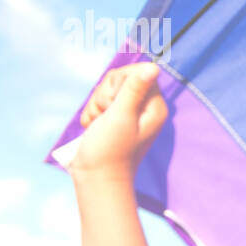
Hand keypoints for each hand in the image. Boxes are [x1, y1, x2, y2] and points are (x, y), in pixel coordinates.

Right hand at [68, 61, 168, 183]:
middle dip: (105, 96)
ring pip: (106, 90)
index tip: (115, 102)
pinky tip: (93, 129)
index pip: (139, 72)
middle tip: (105, 117)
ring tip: (98, 126)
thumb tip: (154, 66)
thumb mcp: (121, 116)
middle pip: (120, 79)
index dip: (121, 82)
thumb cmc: (110, 150)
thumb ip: (134, 90)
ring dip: (96, 107)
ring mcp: (128, 113)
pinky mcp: (113, 118)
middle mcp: (144, 108)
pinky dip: (92, 115)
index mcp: (154, 106)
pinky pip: (98, 103)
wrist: (95, 178)